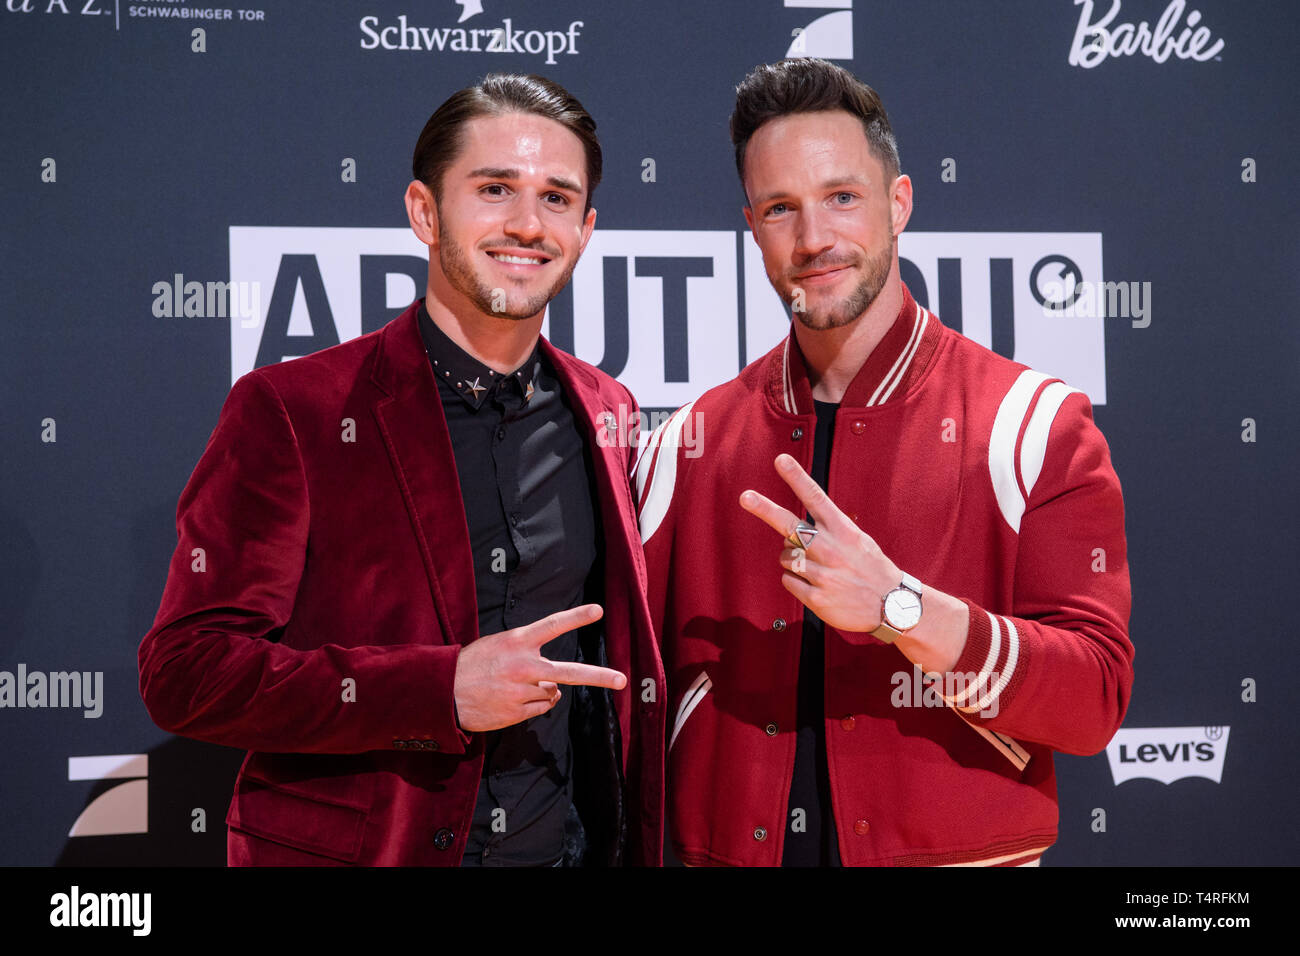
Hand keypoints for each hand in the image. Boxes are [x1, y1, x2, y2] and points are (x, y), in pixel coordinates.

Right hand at [453, 604, 625, 732]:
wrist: (443, 693)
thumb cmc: (473, 665)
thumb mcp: (498, 646)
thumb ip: (528, 655)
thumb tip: (554, 683)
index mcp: (517, 641)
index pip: (553, 625)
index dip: (577, 617)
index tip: (598, 611)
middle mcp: (523, 666)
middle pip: (569, 672)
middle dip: (599, 677)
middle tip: (622, 680)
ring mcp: (520, 691)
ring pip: (552, 693)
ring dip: (542, 691)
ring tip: (514, 687)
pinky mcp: (516, 712)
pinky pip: (541, 708)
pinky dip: (535, 705)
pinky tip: (513, 700)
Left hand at [739, 454, 900, 632]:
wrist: (893, 606)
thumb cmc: (871, 569)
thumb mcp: (857, 541)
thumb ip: (828, 532)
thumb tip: (791, 530)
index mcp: (842, 530)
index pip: (815, 498)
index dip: (796, 477)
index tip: (780, 460)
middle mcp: (830, 549)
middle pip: (789, 525)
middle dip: (765, 509)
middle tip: (745, 497)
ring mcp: (822, 573)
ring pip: (785, 557)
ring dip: (792, 560)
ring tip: (817, 569)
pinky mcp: (816, 597)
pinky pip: (788, 581)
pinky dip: (797, 582)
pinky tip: (817, 586)